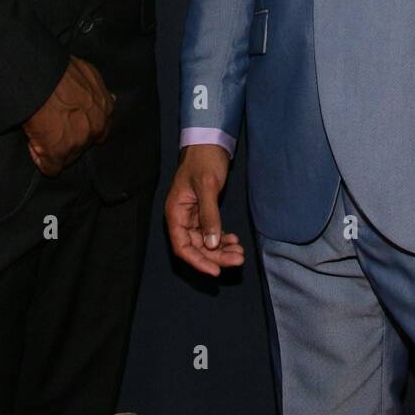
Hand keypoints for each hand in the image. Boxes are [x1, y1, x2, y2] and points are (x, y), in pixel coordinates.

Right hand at [22, 56, 113, 176]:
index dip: (82, 127)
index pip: (99, 128)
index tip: (70, 122)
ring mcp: (78, 143)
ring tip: (40, 131)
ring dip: (55, 148)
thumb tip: (111, 97)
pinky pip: (51, 168)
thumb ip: (99, 91)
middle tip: (53, 125)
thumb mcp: (89, 73)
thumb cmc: (61, 70)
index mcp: (105, 108)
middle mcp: (96, 127)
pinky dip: (41, 160)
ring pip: (68, 157)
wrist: (40, 78)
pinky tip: (34, 146)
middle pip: (83, 144)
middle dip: (70, 137)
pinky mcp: (58, 153)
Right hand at [165, 145, 244, 276]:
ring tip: (240, 252)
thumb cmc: (204, 160)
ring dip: (221, 250)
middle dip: (216, 256)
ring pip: (205, 242)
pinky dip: (222, 239)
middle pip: (196, 247)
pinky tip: (234, 240)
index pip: (181, 246)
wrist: (210, 143)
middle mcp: (181, 217)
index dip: (197, 261)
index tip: (215, 271)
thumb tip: (212, 244)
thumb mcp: (207, 186)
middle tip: (238, 259)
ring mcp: (192, 216)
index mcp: (175, 212)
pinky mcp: (203, 212)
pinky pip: (211, 233)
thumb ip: (209, 215)